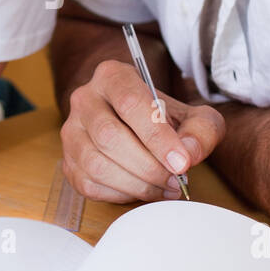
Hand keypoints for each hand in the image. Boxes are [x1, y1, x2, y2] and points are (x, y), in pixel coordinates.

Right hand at [60, 59, 224, 201]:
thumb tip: (187, 154)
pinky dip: (120, 194)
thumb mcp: (194, 117)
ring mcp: (71, 131)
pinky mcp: (68, 161)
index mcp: (113, 76)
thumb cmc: (166, 121)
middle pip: (109, 136)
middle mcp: (84, 99)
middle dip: (148, 166)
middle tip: (175, 180)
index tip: (181, 162)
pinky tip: (143, 189)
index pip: (131, 103)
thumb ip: (201, 131)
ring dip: (136, 184)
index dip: (157, 137)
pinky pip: (89, 184)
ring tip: (164, 188)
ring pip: (96, 164)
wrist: (141, 128)